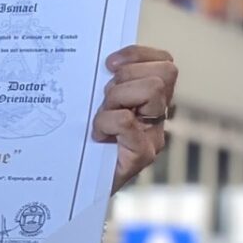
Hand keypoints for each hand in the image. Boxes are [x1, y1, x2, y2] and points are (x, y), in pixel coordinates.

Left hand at [96, 45, 178, 192]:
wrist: (78, 187)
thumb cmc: (85, 143)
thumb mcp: (96, 104)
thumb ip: (108, 84)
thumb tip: (106, 61)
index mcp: (151, 98)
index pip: (164, 62)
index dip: (136, 56)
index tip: (109, 65)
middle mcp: (158, 115)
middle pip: (165, 73)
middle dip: (128, 78)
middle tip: (105, 99)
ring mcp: (154, 135)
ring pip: (151, 90)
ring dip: (116, 99)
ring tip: (100, 119)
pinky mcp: (143, 154)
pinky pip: (127, 121)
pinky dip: (106, 123)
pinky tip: (97, 136)